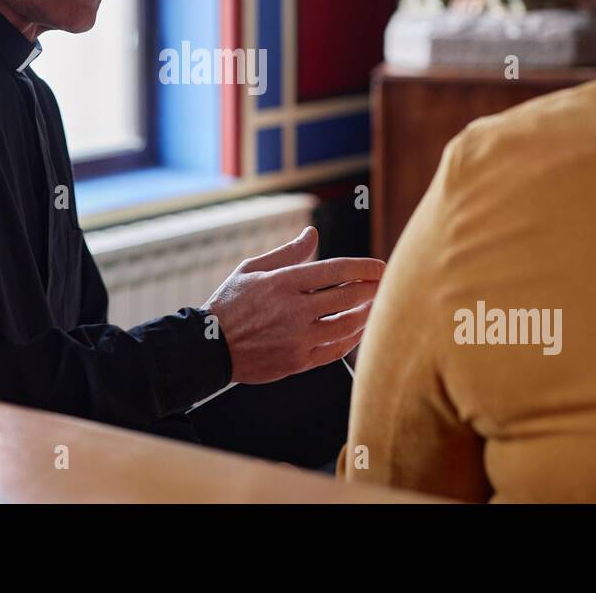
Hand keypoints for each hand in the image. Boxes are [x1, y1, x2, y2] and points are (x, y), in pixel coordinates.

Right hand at [203, 226, 384, 384]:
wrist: (209, 346)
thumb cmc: (230, 303)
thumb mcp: (252, 268)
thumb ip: (287, 252)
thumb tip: (313, 234)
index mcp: (284, 282)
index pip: (336, 271)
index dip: (364, 267)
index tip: (381, 266)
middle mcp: (294, 309)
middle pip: (348, 297)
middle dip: (373, 289)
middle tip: (386, 284)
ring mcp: (297, 338)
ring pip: (347, 325)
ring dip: (367, 314)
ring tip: (375, 306)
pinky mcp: (297, 361)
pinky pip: (335, 350)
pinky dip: (352, 339)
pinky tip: (358, 331)